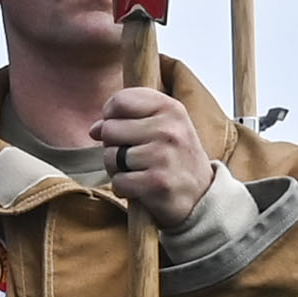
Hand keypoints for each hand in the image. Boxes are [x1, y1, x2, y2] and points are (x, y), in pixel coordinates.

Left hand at [94, 84, 215, 233]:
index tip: (124, 127)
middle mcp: (169, 129)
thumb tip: (94, 129)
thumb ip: (127, 119)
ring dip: (118, 169)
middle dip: (114, 145)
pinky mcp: (156, 182)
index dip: (112, 116)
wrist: (202, 195)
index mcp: (171, 109)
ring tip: (141, 171)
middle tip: (136, 155)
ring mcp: (163, 155)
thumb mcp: (163, 127)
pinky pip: (117, 181)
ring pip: (110, 156)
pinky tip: (142, 187)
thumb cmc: (175, 157)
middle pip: (109, 129)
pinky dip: (124, 188)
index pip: (120, 101)